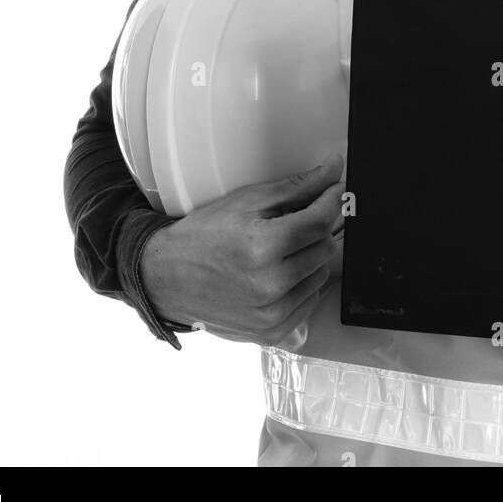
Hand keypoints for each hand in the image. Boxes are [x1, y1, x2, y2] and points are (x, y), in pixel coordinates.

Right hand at [139, 154, 345, 346]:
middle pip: (324, 247)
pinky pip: (309, 301)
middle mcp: (269, 285)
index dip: (333, 200)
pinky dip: (302, 284)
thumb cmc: (204, 235)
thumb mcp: (247, 201)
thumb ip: (296, 187)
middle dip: (317, 228)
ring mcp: (271, 314)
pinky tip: (280, 273)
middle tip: (297, 219)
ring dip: (311, 256)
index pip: (320, 221)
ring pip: (321, 274)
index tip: (335, 190)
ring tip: (282, 249)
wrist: (167, 278)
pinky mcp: (271, 332)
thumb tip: (334, 169)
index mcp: (262, 248)